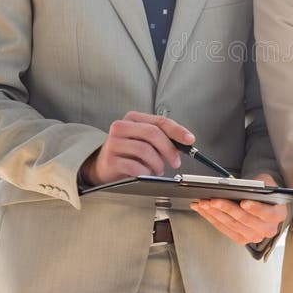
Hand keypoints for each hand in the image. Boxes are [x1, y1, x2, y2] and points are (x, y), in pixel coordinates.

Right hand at [80, 111, 194, 185]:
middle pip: (152, 133)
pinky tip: (146, 173)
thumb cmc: (128, 152)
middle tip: (175, 162)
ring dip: (157, 163)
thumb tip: (185, 144)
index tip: (190, 140)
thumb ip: (163, 138)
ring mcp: (113, 143)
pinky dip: (146, 172)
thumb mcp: (145, 141)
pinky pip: (135, 166)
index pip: (160, 121)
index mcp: (133, 118)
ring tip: (158, 169)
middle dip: (169, 149)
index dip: (177, 131)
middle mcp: (121, 126)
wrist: (102, 166)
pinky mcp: (110, 160)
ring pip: (145, 150)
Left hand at [191, 173, 287, 244]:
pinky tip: (203, 210)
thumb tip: (244, 187)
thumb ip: (259, 184)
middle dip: (227, 208)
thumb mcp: (265, 182)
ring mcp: (254, 236)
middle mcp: (268, 229)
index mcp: (278, 214)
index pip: (267, 213)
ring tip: (203, 203)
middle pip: (245, 220)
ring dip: (215, 214)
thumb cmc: (264, 190)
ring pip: (232, 225)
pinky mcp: (241, 238)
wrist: (262, 200)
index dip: (255, 209)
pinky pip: (224, 229)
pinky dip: (212, 219)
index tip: (244, 202)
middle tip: (213, 200)